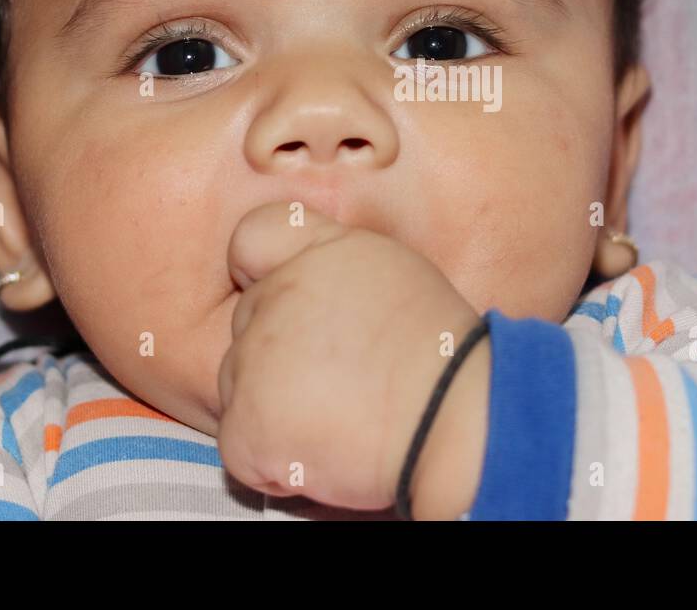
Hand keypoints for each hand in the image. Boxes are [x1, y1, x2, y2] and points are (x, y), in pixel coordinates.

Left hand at [216, 201, 490, 517]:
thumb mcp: (400, 278)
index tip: (280, 297)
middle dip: (279, 354)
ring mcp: (257, 357)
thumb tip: (319, 299)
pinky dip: (271, 460)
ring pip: (239, 385)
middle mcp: (280, 293)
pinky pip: (238, 445)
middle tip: (340, 380)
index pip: (254, 236)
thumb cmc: (445, 359)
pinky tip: (322, 452)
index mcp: (324, 254)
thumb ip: (343, 274)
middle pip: (247, 322)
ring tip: (340, 416)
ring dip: (275, 407)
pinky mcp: (248, 422)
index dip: (256, 268)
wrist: (457, 418)